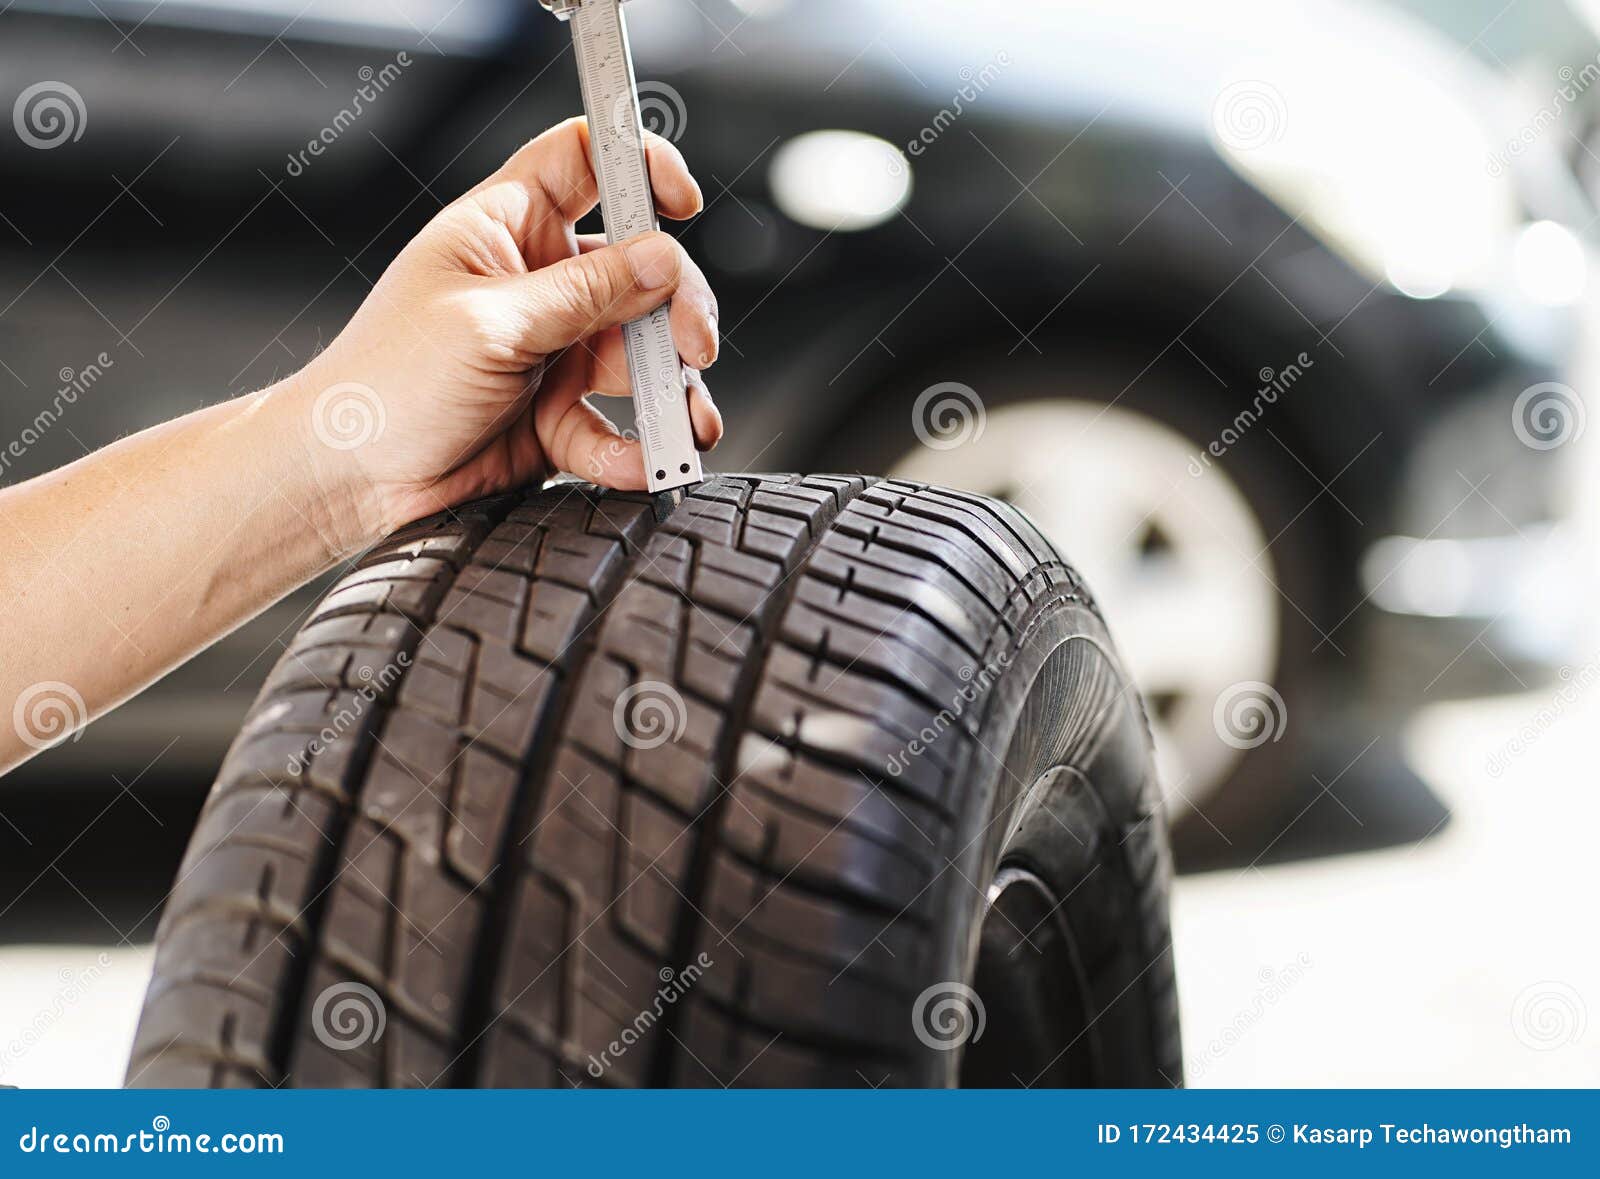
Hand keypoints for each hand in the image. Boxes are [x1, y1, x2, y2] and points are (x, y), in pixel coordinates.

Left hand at [291, 117, 721, 544]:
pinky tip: (641, 462)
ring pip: (641, 354)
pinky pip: (616, 426)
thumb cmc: (384, 384)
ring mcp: (552, 350)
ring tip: (686, 424)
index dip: (639, 164)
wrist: (349, 480)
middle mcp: (536, 283)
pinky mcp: (558, 415)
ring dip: (672, 389)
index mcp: (504, 227)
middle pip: (639, 267)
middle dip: (676, 306)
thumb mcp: (488, 324)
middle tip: (693, 344)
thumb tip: (661, 261)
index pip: (584, 160)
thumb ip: (582, 294)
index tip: (682, 202)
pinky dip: (634, 448)